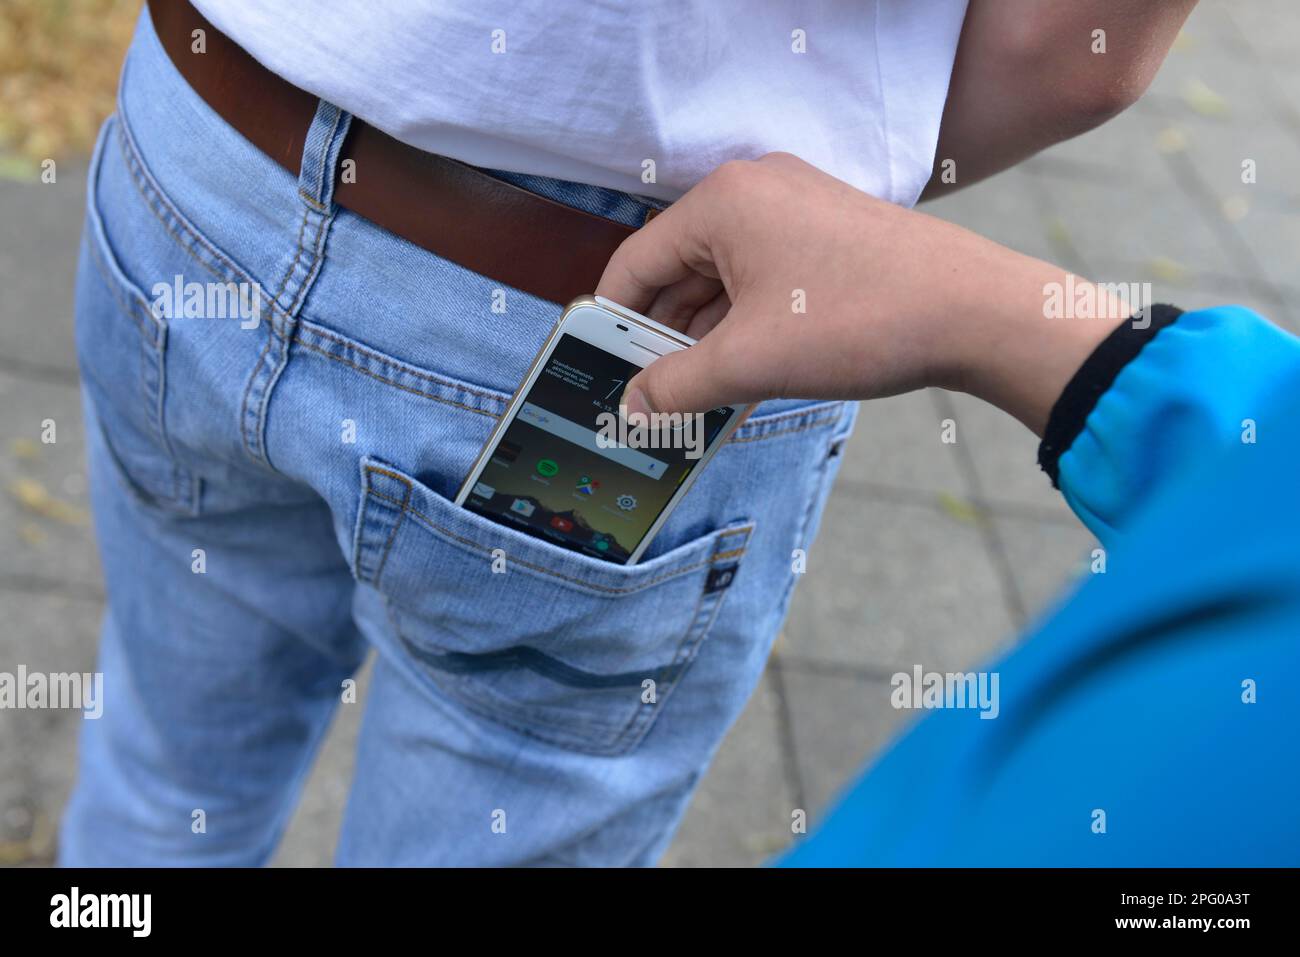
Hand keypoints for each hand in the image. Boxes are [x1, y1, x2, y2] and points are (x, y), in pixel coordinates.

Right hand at [597, 153, 1123, 435]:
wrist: (977, 313)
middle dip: (662, 337)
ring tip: (695, 398)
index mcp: (723, 202)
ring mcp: (796, 208)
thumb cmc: (863, 320)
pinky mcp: (828, 233)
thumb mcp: (750, 361)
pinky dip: (745, 324)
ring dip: (705, 337)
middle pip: (677, 269)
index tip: (602, 371)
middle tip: (649, 396)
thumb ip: (676, 384)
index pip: (635, 262)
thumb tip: (633, 406)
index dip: (611, 323)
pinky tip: (742, 374)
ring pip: (722, 278)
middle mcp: (755, 191)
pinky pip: (763, 279)